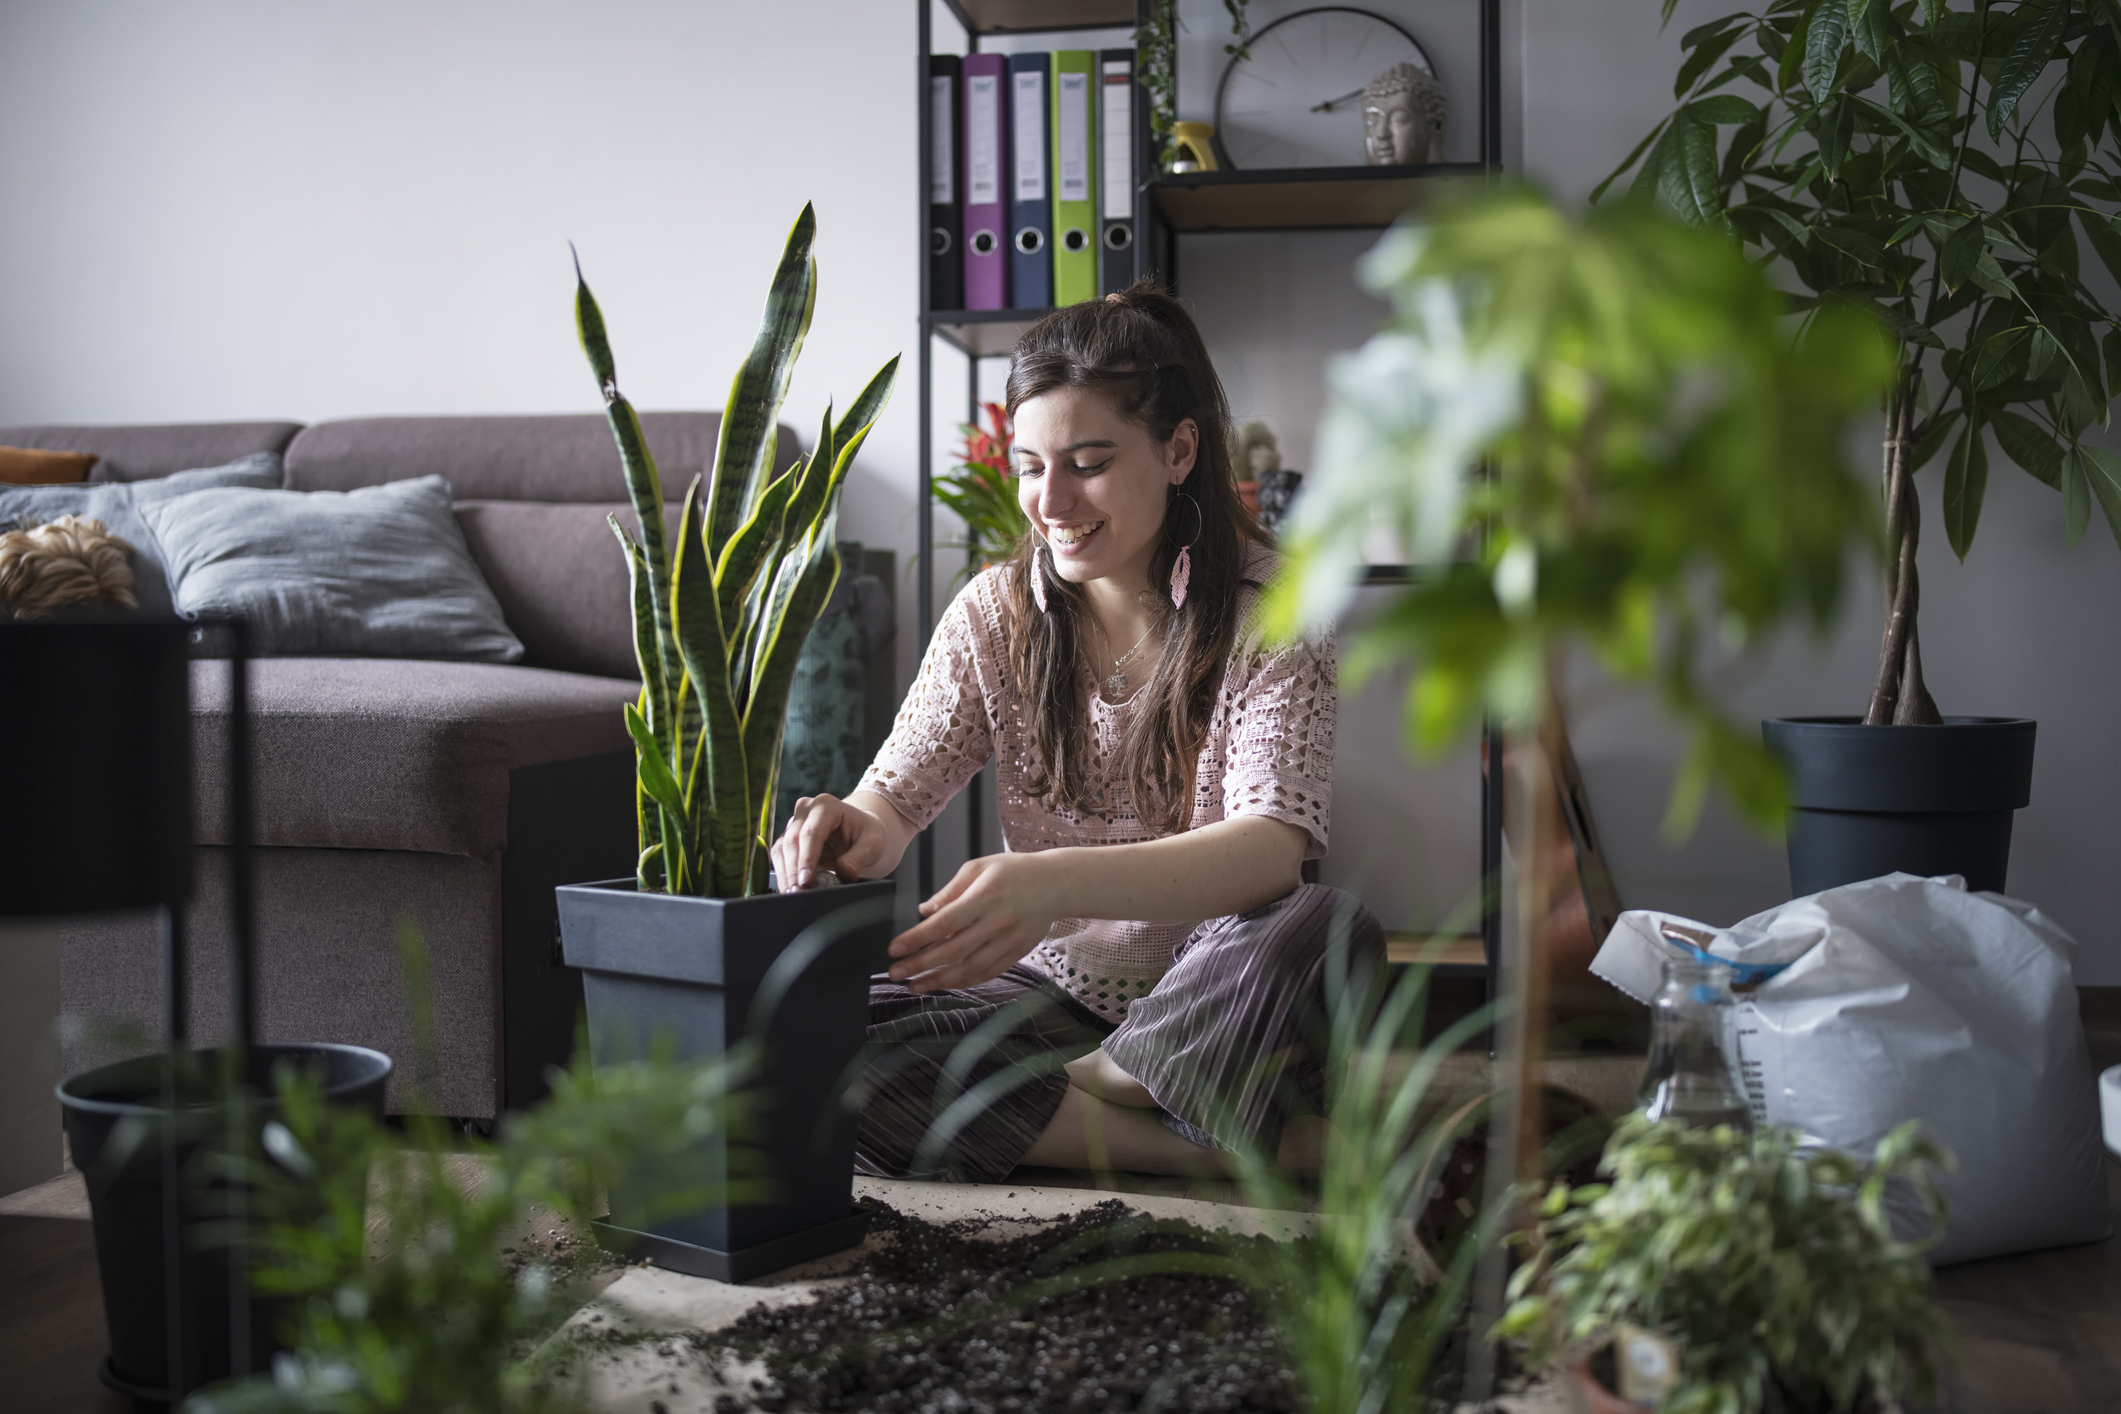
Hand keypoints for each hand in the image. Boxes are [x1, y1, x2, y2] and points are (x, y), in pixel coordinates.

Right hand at [770, 793, 892, 892]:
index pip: (812, 833)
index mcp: (827, 805)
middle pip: (793, 840)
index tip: (806, 881)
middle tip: (797, 893)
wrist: (859, 831)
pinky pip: (779, 855)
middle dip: (793, 869)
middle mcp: (807, 809)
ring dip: (785, 873)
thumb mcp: (872, 844)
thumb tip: (846, 874)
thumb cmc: (866, 834)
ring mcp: (795, 822)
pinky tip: (789, 888)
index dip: (807, 858)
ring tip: (792, 894)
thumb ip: (859, 858)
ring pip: (781, 848)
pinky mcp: (788, 837)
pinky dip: (783, 873)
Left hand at [887, 853, 1063, 992]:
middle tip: (895, 973)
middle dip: (920, 965)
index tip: (894, 949)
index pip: (944, 923)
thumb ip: (950, 890)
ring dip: (938, 980)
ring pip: (969, 968)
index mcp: (985, 896)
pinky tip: (944, 984)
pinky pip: (987, 972)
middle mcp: (997, 921)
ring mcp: (1009, 940)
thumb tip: (924, 911)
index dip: (917, 939)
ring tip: (914, 986)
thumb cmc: (1014, 871)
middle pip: (953, 950)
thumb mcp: (979, 867)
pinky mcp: (1017, 952)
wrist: (1057, 884)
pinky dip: (964, 982)